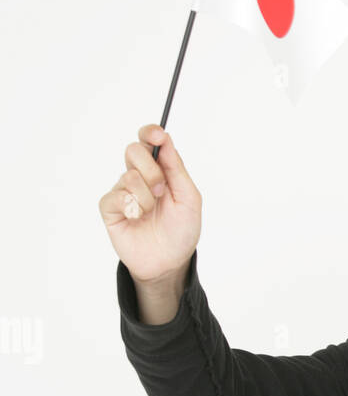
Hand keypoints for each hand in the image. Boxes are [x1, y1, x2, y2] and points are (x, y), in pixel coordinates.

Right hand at [98, 125, 200, 284]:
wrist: (169, 262)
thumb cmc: (181, 231)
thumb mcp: (189, 199)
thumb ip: (177, 169)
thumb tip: (166, 141)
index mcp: (159, 170)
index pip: (149, 140)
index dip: (150, 132)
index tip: (158, 136)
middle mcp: (139, 176)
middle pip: (134, 150)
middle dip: (151, 170)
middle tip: (161, 191)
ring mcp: (123, 191)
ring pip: (128, 177)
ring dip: (146, 198)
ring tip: (151, 213)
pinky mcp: (111, 209)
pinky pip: (115, 197)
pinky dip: (130, 208)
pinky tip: (136, 219)